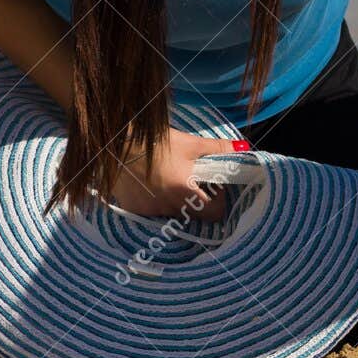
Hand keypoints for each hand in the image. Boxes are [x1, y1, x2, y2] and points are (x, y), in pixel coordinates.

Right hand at [110, 128, 237, 221]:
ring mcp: (149, 210)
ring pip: (172, 213)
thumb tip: (243, 148)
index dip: (219, 202)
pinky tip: (150, 184)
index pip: (214, 213)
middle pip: (194, 214)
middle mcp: (168, 207)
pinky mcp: (133, 209)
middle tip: (193, 182)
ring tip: (169, 180)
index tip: (214, 188)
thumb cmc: (156, 142)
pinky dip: (155, 201)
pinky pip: (152, 211)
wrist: (115, 143)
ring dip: (176, 202)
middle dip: (198, 202)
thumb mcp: (191, 144)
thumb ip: (218, 149)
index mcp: (186, 193)